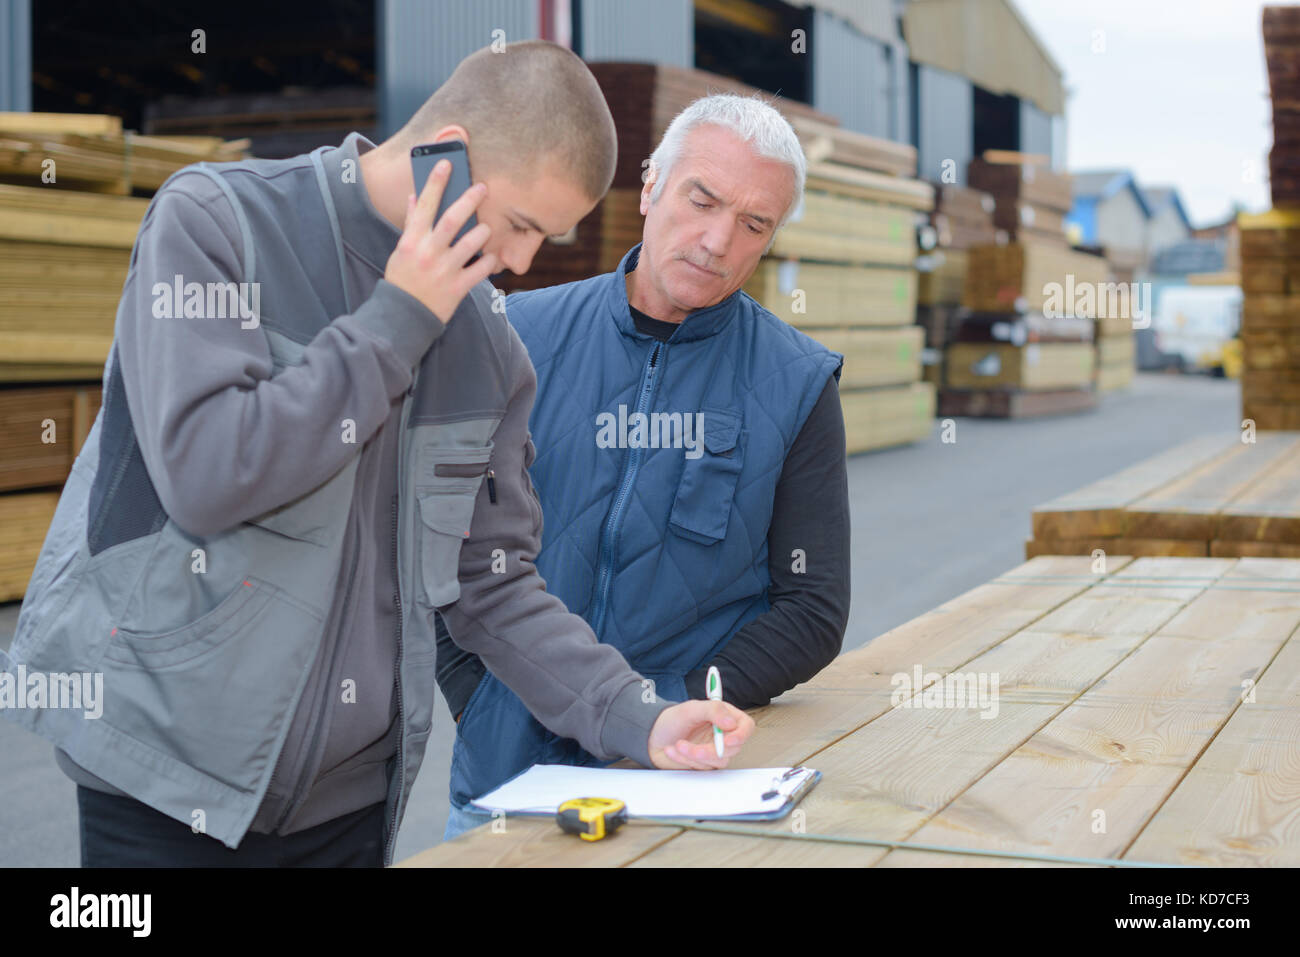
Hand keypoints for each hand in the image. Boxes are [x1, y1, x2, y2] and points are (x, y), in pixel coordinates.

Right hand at [384, 158, 498, 323]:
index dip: (435, 183)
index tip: (445, 164)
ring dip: (482, 232)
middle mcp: (428, 253)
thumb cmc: (403, 279)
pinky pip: (480, 270)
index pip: (424, 205)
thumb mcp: (401, 251)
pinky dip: (488, 261)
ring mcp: (444, 271)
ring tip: (487, 227)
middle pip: (452, 219)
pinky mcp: (458, 288)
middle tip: (483, 187)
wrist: (404, 316)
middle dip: (469, 200)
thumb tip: (414, 197)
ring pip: (470, 243)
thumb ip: (411, 224)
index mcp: (412, 241)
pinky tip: (492, 256)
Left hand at [647, 700, 754, 769]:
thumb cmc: (672, 719)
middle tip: (689, 746)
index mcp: (724, 717)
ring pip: (717, 760)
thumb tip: (731, 722)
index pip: (745, 726)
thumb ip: (713, 710)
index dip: (741, 735)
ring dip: (694, 754)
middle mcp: (722, 734)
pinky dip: (685, 759)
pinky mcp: (704, 763)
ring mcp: (714, 750)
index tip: (727, 740)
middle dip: (709, 749)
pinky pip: (702, 767)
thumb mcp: (691, 708)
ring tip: (678, 744)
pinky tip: (673, 750)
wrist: (653, 736)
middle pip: (732, 748)